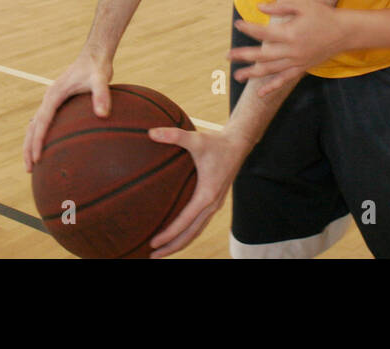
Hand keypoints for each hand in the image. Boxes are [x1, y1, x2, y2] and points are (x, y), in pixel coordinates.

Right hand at [22, 49, 112, 170]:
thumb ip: (102, 95)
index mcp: (54, 95)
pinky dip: (42, 137)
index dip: (38, 141)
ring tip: (32, 164)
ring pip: (35, 126)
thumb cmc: (97, 67)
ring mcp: (52, 102)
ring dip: (31, 144)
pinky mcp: (59, 103)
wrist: (94, 55)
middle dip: (28, 148)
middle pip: (32, 127)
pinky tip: (51, 149)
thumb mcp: (101, 79)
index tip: (37, 158)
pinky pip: (46, 123)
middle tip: (28, 169)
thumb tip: (103, 114)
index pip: (41, 122)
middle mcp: (49, 99)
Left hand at [146, 127, 249, 257]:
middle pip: (190, 235)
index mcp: (207, 195)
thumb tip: (150, 132)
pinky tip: (174, 234)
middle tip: (151, 256)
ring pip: (196, 232)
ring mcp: (214, 205)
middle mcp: (211, 205)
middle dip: (172, 247)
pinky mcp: (214, 202)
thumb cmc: (216, 142)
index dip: (168, 234)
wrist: (238, 144)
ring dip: (179, 243)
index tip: (153, 244)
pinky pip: (199, 224)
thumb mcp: (195, 138)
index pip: (185, 222)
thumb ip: (174, 135)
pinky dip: (187, 233)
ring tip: (161, 252)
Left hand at [229, 0, 352, 94]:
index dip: (248, 28)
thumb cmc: (322, 15)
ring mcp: (296, 62)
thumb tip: (260, 7)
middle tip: (227, 56)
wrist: (344, 32)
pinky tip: (260, 93)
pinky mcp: (302, 68)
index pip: (263, 33)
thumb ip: (280, 6)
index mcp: (290, 34)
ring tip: (237, 76)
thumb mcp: (302, 4)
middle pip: (262, 55)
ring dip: (253, 73)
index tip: (238, 24)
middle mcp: (291, 51)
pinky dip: (272, 87)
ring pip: (270, 70)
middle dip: (243, 56)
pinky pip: (284, 80)